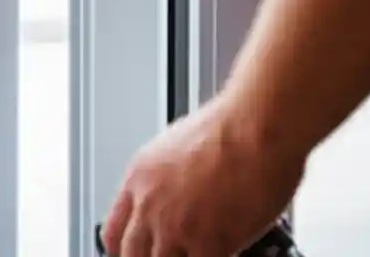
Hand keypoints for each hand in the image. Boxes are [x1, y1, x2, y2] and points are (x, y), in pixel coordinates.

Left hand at [100, 92, 307, 256]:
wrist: (255, 125)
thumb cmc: (229, 126)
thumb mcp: (177, 147)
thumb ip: (168, 180)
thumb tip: (176, 195)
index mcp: (139, 179)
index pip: (113, 231)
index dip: (123, 249)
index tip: (133, 253)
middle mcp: (150, 204)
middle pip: (132, 253)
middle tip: (167, 255)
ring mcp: (175, 226)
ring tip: (197, 250)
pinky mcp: (208, 241)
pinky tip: (224, 251)